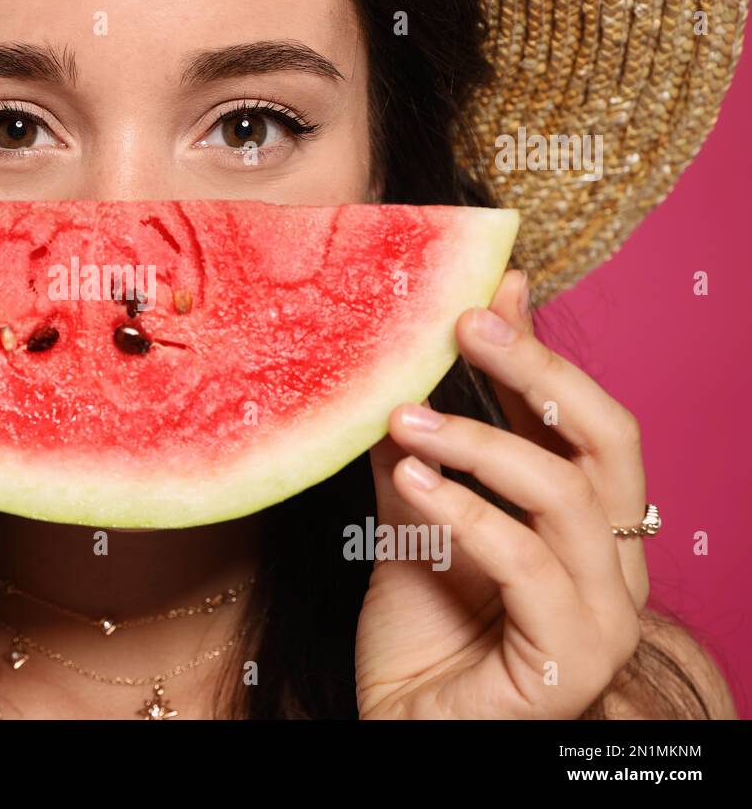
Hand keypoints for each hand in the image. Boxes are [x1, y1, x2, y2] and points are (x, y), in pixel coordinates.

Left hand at [354, 269, 644, 717]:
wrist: (404, 728)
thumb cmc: (418, 633)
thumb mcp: (411, 520)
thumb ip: (421, 451)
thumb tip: (410, 365)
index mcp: (576, 520)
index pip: (574, 419)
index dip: (537, 352)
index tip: (492, 287)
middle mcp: (610, 559)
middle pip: (608, 439)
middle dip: (540, 370)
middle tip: (469, 324)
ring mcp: (604, 610)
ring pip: (570, 495)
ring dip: (482, 444)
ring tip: (405, 417)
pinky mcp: (576, 656)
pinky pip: (530, 564)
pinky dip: (468, 514)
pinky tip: (411, 482)